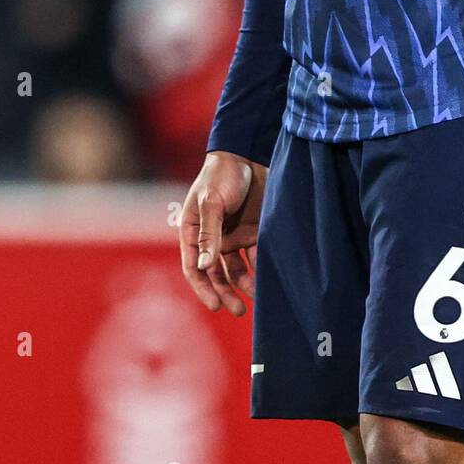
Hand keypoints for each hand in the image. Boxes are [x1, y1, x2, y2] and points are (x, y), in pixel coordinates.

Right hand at [179, 151, 267, 316]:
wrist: (250, 152)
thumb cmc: (222, 174)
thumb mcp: (212, 202)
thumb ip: (210, 234)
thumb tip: (205, 267)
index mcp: (194, 231)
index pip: (194, 267)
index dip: (203, 288)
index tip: (216, 306)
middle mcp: (212, 237)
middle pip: (216, 274)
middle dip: (226, 293)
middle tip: (238, 311)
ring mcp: (233, 235)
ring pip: (236, 269)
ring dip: (244, 284)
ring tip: (257, 298)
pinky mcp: (253, 230)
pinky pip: (255, 255)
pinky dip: (260, 267)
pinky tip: (269, 276)